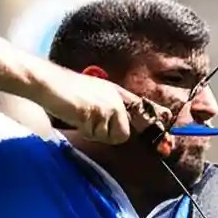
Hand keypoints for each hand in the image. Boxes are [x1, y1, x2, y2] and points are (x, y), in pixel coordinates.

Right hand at [35, 68, 170, 144]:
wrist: (48, 83)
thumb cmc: (65, 92)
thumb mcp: (93, 96)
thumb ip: (110, 109)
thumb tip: (123, 130)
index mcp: (116, 92)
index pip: (143, 106)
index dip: (157, 117)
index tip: (169, 127)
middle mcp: (117, 98)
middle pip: (129, 128)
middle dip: (118, 133)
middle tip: (108, 126)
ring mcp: (109, 105)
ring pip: (115, 135)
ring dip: (98, 133)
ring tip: (82, 119)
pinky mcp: (98, 112)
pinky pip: (100, 134)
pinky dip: (88, 131)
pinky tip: (78, 118)